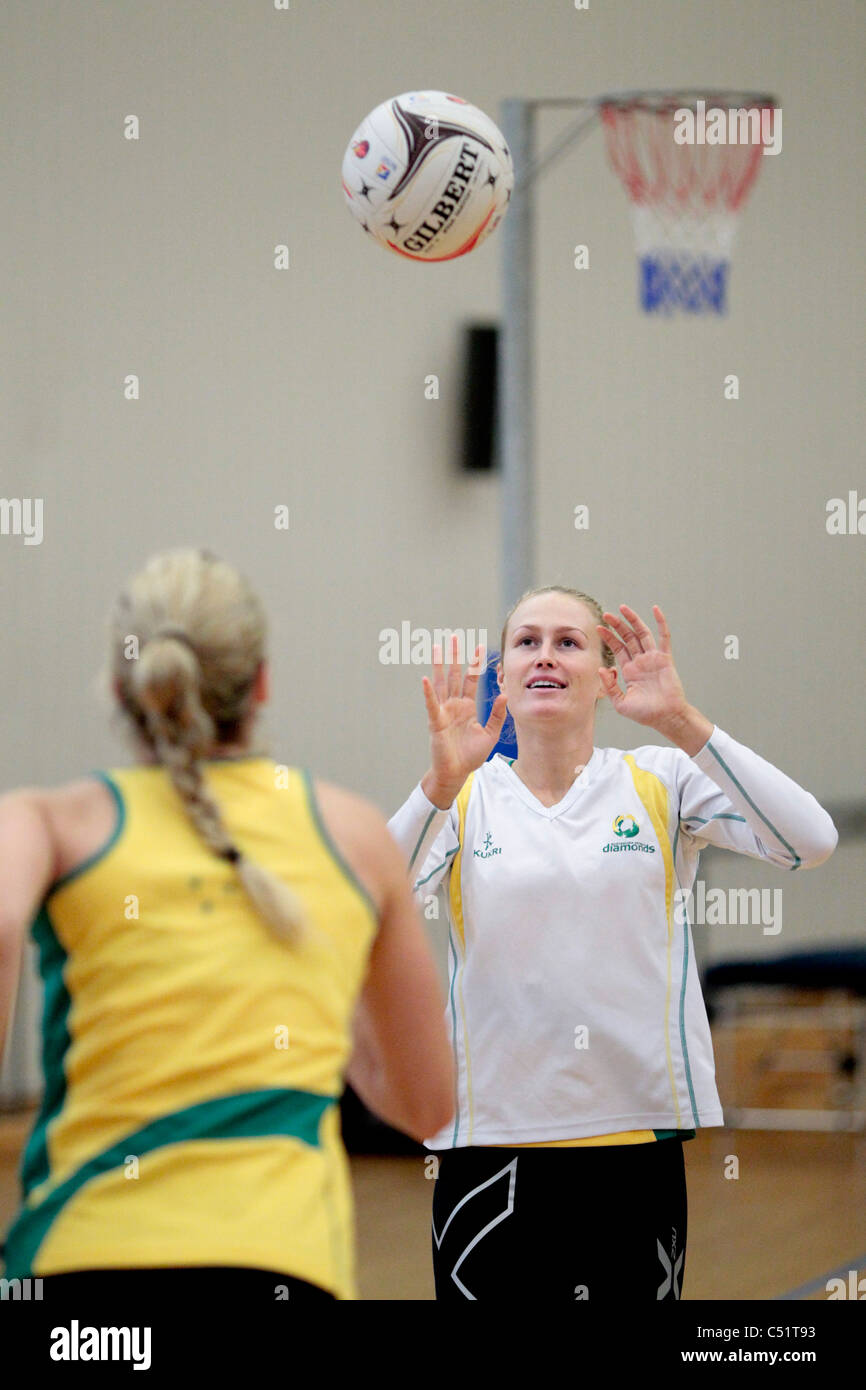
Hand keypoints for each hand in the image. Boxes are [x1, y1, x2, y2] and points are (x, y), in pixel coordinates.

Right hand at [421, 636, 506, 804]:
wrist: (457, 773)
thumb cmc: (471, 756)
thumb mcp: (490, 733)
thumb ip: (497, 714)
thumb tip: (504, 694)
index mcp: (468, 707)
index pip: (473, 680)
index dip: (476, 664)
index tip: (480, 646)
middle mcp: (455, 705)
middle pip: (455, 675)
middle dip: (456, 656)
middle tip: (455, 637)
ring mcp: (444, 712)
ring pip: (441, 683)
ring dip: (439, 665)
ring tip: (437, 647)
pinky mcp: (436, 722)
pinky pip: (432, 704)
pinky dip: (428, 692)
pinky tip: (425, 679)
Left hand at [596, 605, 689, 730]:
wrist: (665, 718)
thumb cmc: (645, 714)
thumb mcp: (620, 702)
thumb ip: (609, 686)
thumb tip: (602, 668)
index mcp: (630, 671)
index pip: (618, 648)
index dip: (609, 637)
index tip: (599, 628)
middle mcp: (641, 662)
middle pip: (628, 637)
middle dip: (617, 625)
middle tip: (607, 614)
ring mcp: (653, 658)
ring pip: (642, 634)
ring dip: (633, 620)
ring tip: (622, 608)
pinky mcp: (665, 658)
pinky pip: (663, 637)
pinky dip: (660, 623)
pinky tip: (655, 609)